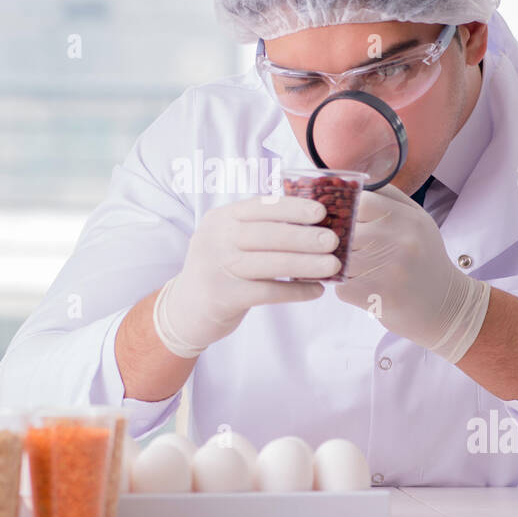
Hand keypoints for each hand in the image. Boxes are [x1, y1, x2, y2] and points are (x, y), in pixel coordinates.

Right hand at [154, 194, 340, 356]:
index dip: (292, 207)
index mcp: (220, 218)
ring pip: (269, 263)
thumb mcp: (227, 240)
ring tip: (332, 265)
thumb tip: (311, 222)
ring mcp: (217, 268)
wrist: (184, 310)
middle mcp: (215, 239)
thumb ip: (257, 228)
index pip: (259, 206)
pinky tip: (316, 291)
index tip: (321, 211)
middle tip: (333, 240)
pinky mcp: (224, 297)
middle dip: (303, 236)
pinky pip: (267, 292)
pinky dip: (295, 291)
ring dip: (305, 264)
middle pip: (266, 234)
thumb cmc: (220, 269)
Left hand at [334, 183, 490, 362]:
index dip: (345, 209)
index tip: (341, 219)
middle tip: (339, 246)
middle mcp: (401, 240)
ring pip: (338, 258)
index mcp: (408, 218)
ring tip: (349, 266)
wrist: (448, 306)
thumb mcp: (417, 220)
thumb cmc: (425, 259)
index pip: (361, 201)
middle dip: (337, 238)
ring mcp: (390, 269)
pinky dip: (344, 286)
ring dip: (337, 263)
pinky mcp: (379, 297)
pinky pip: (341, 285)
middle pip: (346, 230)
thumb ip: (388, 198)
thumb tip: (352, 182)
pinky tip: (359, 286)